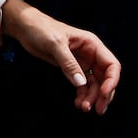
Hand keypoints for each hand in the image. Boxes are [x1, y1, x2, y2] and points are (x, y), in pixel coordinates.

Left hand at [1, 0, 119, 114]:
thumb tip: (81, 84)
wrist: (26, 28)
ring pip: (94, 84)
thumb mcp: (55, 44)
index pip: (111, 65)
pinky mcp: (72, 68)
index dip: (111, 81)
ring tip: (83, 108)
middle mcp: (91, 54)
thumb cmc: (41, 29)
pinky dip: (82, 94)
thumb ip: (68, 64)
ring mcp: (82, 62)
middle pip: (105, 78)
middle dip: (103, 94)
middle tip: (97, 110)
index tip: (104, 94)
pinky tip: (77, 102)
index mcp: (92, 44)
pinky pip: (82, 85)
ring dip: (91, 97)